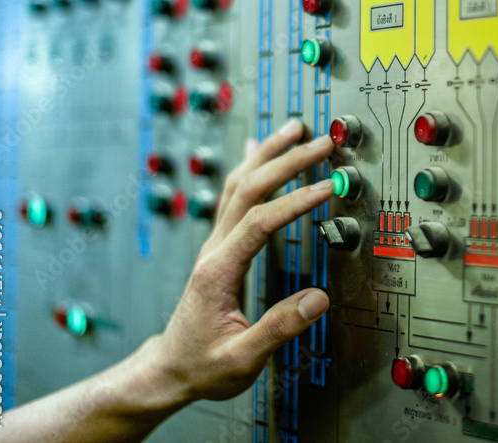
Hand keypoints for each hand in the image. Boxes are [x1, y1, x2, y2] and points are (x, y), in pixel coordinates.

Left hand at [142, 119, 334, 403]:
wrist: (169, 368)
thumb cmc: (202, 365)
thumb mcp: (241, 358)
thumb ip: (279, 328)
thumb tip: (318, 300)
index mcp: (219, 271)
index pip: (260, 221)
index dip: (296, 201)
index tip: (328, 187)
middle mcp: (214, 249)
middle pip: (249, 189)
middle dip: (287, 160)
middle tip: (322, 143)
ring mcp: (214, 244)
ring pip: (239, 184)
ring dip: (268, 153)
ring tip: (296, 128)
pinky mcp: (219, 246)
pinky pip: (234, 195)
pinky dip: (251, 166)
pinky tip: (257, 149)